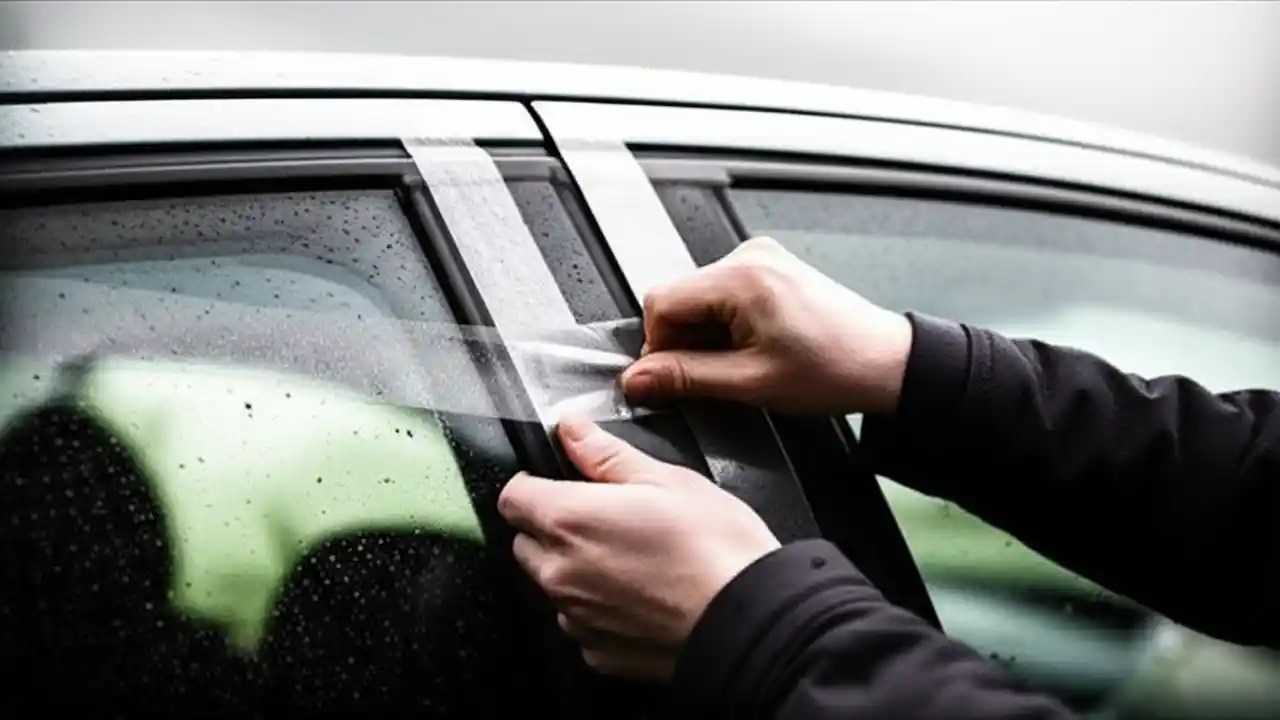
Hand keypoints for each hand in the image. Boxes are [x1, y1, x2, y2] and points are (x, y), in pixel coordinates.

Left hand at [497, 416, 779, 680]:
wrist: (751, 621)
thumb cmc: (717, 549)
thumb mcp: (668, 480)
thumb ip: (606, 456)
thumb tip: (573, 431)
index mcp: (569, 521)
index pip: (512, 497)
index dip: (535, 485)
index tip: (562, 483)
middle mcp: (560, 574)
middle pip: (527, 543)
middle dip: (554, 528)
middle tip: (606, 520)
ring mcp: (576, 619)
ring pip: (554, 585)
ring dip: (577, 570)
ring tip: (634, 560)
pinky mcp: (598, 653)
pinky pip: (581, 623)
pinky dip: (599, 609)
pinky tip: (642, 597)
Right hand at [621, 236, 911, 414]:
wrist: (885, 362)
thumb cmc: (835, 369)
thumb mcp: (750, 383)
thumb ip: (685, 378)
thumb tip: (637, 379)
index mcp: (742, 278)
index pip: (660, 302)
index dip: (657, 345)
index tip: (671, 375)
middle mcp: (749, 256)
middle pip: (677, 297)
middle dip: (683, 340)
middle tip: (715, 374)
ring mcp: (760, 257)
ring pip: (697, 297)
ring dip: (705, 334)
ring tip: (742, 362)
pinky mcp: (768, 267)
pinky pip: (720, 293)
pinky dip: (723, 324)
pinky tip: (751, 346)